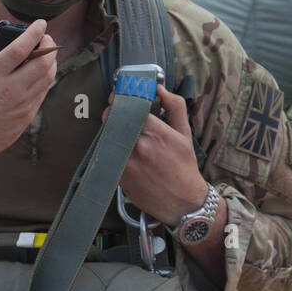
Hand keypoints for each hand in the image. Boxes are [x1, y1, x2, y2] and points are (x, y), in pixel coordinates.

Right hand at [0, 19, 56, 164]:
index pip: (20, 48)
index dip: (34, 33)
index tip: (40, 24)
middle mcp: (11, 89)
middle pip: (43, 62)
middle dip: (49, 46)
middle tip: (46, 39)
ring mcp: (22, 104)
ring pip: (48, 77)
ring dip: (51, 62)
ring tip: (45, 56)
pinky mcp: (27, 116)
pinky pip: (42, 93)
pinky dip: (44, 80)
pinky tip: (38, 76)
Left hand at [105, 83, 206, 225]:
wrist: (183, 202)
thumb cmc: (184, 167)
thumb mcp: (185, 133)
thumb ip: (174, 107)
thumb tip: (160, 88)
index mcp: (157, 133)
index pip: (130, 106)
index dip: (121, 98)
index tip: (118, 95)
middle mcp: (140, 147)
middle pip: (114, 120)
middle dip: (112, 113)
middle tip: (115, 112)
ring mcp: (127, 163)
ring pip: (107, 137)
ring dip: (109, 131)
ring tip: (118, 132)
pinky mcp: (119, 177)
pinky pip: (107, 156)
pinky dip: (109, 149)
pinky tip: (118, 150)